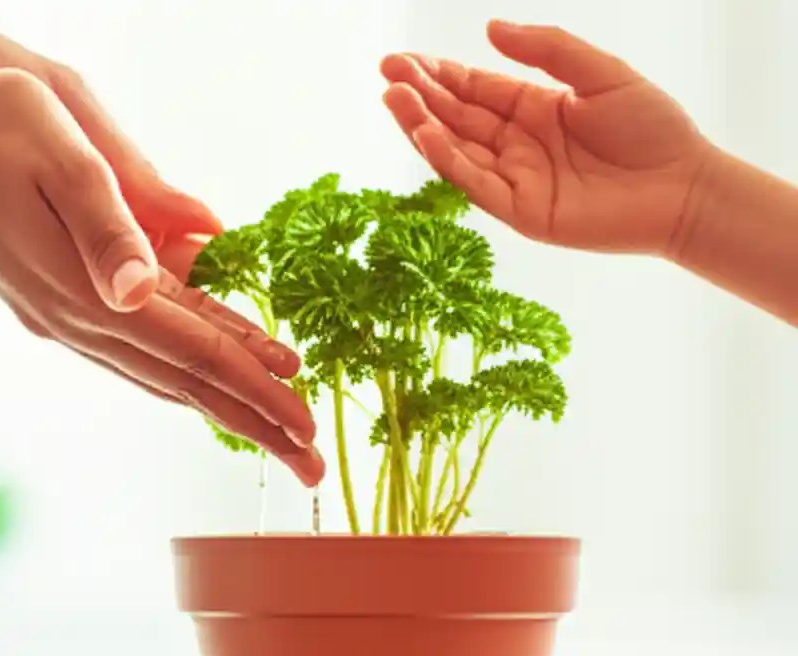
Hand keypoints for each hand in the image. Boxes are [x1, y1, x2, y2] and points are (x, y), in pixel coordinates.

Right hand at [0, 62, 322, 483]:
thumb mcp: (56, 151)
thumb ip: (109, 222)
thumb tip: (144, 289)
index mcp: (83, 286)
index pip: (192, 350)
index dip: (256, 386)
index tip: (309, 424)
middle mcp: (71, 316)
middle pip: (181, 381)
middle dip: (251, 422)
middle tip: (310, 463)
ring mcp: (54, 313)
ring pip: (154, 374)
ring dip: (216, 404)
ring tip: (268, 429)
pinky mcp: (44, 299)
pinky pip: (128, 352)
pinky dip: (174, 372)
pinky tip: (191, 375)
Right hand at [380, 20, 714, 256]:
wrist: (685, 187)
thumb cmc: (653, 128)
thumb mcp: (602, 73)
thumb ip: (548, 50)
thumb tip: (491, 28)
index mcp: (534, 109)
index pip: (473, 89)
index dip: (437, 74)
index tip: (400, 60)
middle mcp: (517, 145)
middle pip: (456, 117)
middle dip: (419, 96)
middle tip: (386, 73)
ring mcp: (516, 179)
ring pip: (456, 150)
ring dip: (422, 125)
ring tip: (393, 98)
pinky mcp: (522, 211)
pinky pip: (476, 183)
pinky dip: (449, 160)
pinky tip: (428, 135)